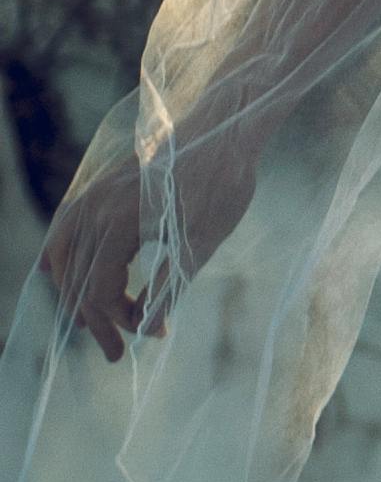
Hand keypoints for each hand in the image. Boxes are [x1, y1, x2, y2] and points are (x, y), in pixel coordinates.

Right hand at [38, 124, 258, 361]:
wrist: (226, 128)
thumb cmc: (221, 183)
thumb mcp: (201, 241)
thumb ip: (169, 284)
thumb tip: (147, 326)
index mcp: (118, 222)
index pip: (101, 289)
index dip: (122, 321)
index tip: (151, 338)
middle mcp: (96, 207)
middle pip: (80, 277)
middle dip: (97, 318)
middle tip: (116, 353)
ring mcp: (95, 193)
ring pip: (67, 254)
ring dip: (76, 291)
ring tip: (90, 323)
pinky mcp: (103, 185)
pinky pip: (67, 224)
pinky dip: (60, 251)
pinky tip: (54, 268)